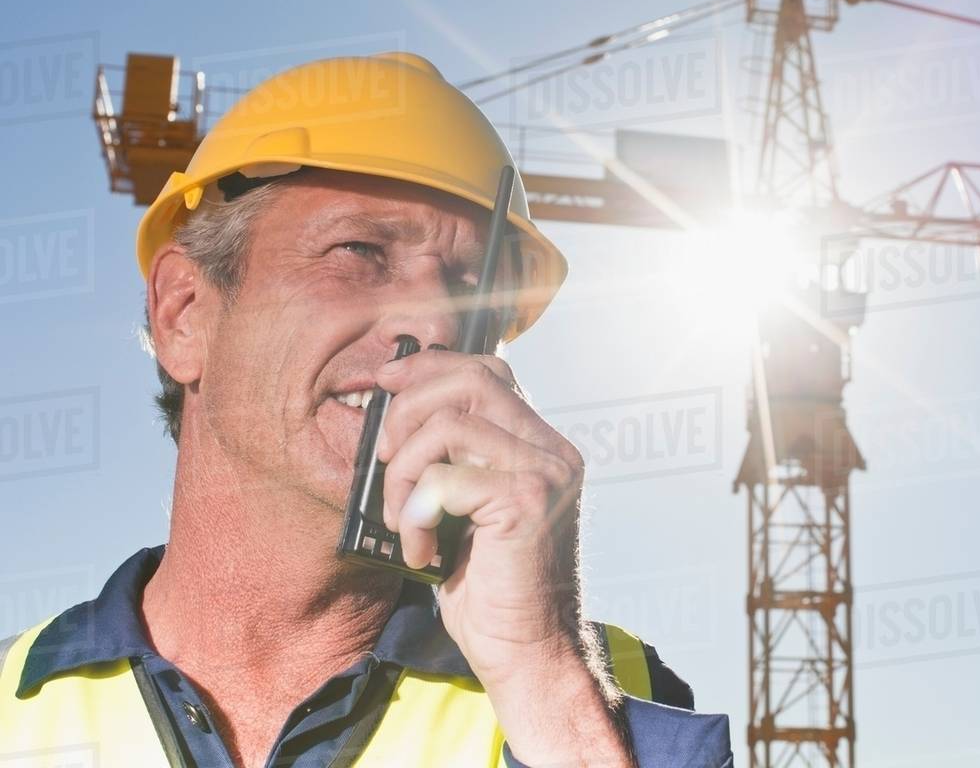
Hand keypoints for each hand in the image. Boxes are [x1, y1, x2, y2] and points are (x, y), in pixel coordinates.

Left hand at [374, 350, 583, 679]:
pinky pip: (443, 479)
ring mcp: (545, 473)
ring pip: (449, 423)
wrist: (528, 652)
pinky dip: (416, 513)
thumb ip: (455, 457)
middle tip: (386, 461)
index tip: (385, 383)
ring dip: (405, 471)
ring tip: (404, 518)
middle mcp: (552, 451)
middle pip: (468, 380)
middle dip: (407, 412)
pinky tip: (423, 549)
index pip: (487, 371)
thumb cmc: (490, 588)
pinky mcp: (527, 503)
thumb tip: (398, 406)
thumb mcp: (468, 508)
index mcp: (542, 446)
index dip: (429, 368)